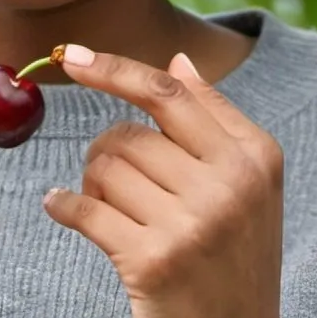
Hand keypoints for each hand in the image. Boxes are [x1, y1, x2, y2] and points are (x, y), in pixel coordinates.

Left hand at [42, 49, 283, 317]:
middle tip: (113, 182)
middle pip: (129, 133)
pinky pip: (85, 208)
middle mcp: (231, 185)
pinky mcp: (155, 261)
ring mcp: (194, 224)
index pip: (168, 92)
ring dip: (93, 184)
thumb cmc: (233, 259)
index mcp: (255, 156)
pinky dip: (63, 206)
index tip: (71, 56)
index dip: (114, 69)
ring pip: (105, 167)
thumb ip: (214, 116)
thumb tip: (178, 59)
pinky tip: (61, 209)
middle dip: (106, 152)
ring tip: (112, 210)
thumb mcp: (248, 185)